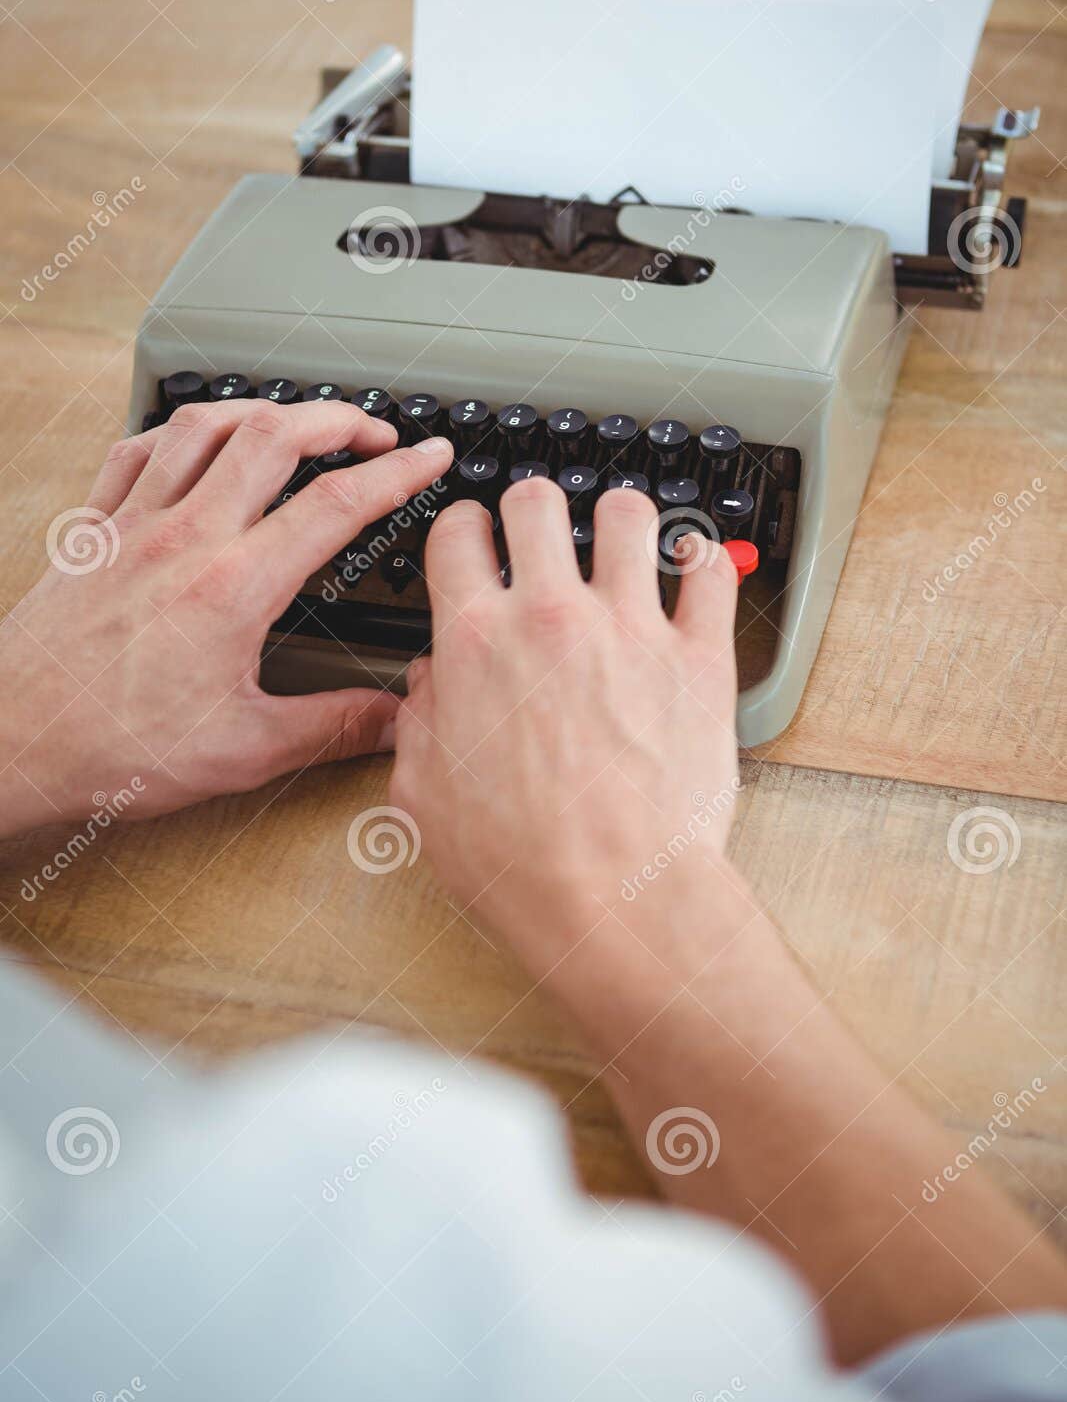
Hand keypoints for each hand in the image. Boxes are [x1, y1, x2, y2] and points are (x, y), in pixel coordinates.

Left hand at [0, 400, 452, 836]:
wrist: (13, 740)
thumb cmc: (113, 748)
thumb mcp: (244, 751)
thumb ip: (333, 729)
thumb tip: (398, 719)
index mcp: (234, 587)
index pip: (336, 504)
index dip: (398, 472)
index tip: (429, 455)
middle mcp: (184, 539)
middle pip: (273, 436)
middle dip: (336, 418)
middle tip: (373, 430)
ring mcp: (133, 525)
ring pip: (204, 425)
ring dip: (261, 409)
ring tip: (297, 419)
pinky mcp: (92, 531)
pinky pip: (137, 449)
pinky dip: (180, 430)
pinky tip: (197, 440)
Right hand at [392, 479, 740, 983]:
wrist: (614, 899)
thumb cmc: (521, 864)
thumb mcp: (425, 797)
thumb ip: (421, 722)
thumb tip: (432, 684)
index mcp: (476, 642)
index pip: (458, 535)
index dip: (462, 527)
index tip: (474, 537)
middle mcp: (551, 619)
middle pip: (537, 502)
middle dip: (533, 506)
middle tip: (541, 528)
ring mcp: (632, 631)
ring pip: (629, 515)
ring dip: (620, 517)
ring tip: (622, 536)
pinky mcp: (699, 659)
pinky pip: (711, 575)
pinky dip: (703, 561)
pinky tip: (693, 566)